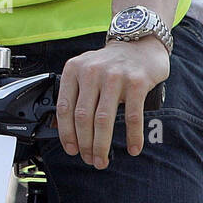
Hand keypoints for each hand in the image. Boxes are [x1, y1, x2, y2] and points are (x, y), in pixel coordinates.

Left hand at [56, 37, 169, 168]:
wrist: (139, 43)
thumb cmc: (109, 63)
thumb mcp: (85, 70)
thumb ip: (76, 92)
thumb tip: (66, 128)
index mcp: (73, 70)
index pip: (64, 107)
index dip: (66, 133)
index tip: (71, 149)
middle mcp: (91, 72)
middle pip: (83, 117)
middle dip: (84, 144)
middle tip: (89, 159)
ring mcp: (114, 77)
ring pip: (103, 120)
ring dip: (102, 145)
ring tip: (103, 160)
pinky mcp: (137, 83)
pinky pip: (132, 116)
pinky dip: (132, 136)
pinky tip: (132, 148)